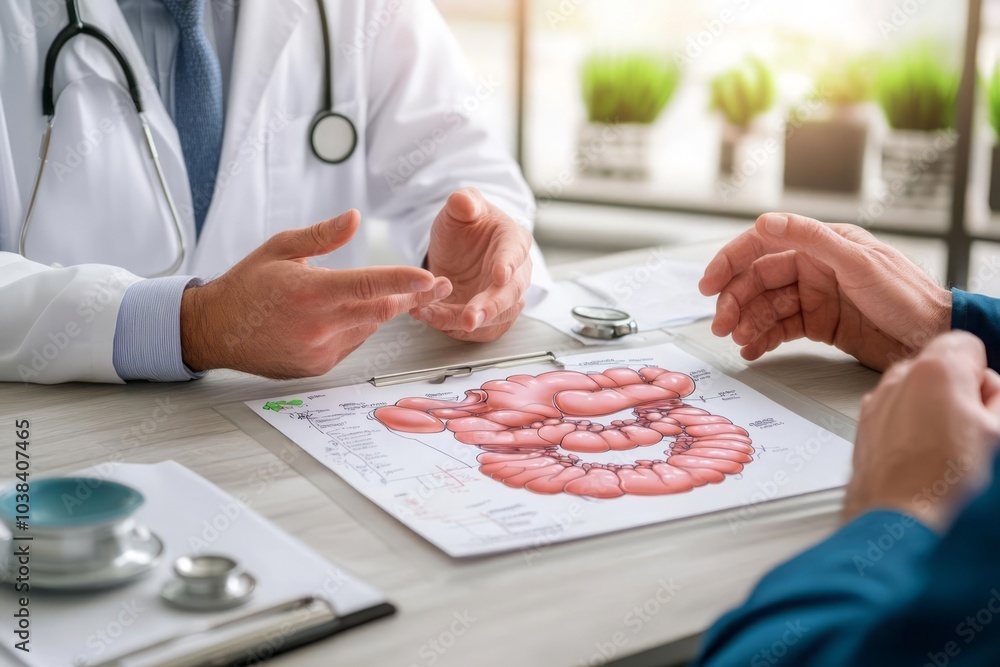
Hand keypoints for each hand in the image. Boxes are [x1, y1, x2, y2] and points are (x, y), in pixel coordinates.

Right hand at [180, 210, 451, 378]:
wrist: (214, 331)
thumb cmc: (246, 285)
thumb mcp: (279, 249)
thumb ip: (321, 236)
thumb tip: (354, 218)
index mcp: (309, 292)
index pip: (368, 285)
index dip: (403, 282)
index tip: (430, 279)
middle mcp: (317, 326)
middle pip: (380, 311)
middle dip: (412, 297)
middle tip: (439, 286)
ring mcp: (319, 350)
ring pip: (369, 327)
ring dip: (382, 310)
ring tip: (393, 294)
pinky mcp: (318, 366)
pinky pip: (352, 343)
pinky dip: (358, 327)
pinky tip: (346, 314)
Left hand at [413, 188, 531, 341]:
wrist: (458, 249)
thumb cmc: (466, 227)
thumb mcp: (460, 207)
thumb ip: (463, 202)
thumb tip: (464, 202)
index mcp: (514, 241)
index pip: (515, 253)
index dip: (508, 264)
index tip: (499, 275)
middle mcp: (516, 273)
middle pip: (510, 294)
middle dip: (491, 307)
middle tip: (471, 317)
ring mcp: (504, 298)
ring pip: (496, 318)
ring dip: (468, 323)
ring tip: (435, 317)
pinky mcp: (490, 317)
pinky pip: (480, 330)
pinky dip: (455, 328)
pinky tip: (431, 317)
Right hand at [698, 212, 951, 369]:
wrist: (932, 338)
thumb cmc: (908, 297)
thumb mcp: (859, 262)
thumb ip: (811, 240)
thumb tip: (768, 221)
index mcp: (822, 245)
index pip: (764, 246)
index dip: (731, 262)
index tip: (709, 284)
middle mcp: (815, 268)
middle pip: (759, 281)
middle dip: (736, 302)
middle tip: (721, 325)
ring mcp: (816, 297)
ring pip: (767, 307)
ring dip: (747, 323)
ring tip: (739, 341)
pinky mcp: (820, 324)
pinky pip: (782, 329)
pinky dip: (764, 339)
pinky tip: (753, 349)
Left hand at [843, 332, 999, 529]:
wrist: (901, 523)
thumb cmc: (946, 487)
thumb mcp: (999, 435)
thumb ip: (998, 398)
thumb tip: (991, 390)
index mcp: (937, 371)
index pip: (966, 343)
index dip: (982, 374)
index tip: (985, 400)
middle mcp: (898, 380)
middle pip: (938, 366)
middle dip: (957, 390)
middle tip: (971, 430)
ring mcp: (876, 403)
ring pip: (914, 390)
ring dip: (931, 409)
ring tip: (945, 451)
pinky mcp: (863, 426)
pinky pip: (894, 413)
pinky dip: (908, 426)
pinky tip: (922, 458)